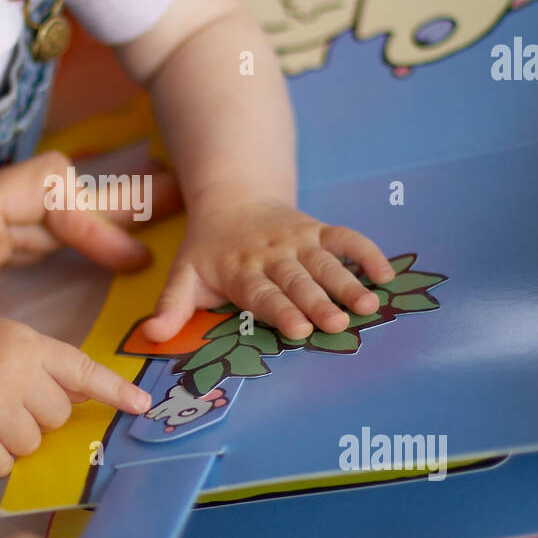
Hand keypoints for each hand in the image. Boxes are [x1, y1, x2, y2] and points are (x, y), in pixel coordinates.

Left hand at [0, 150, 179, 319]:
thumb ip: (14, 319)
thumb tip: (77, 330)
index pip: (47, 186)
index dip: (93, 214)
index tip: (126, 261)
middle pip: (55, 193)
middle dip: (112, 202)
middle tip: (176, 202)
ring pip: (47, 216)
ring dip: (97, 224)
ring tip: (152, 226)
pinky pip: (33, 239)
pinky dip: (72, 245)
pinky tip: (103, 259)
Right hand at [0, 316, 151, 477]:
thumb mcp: (9, 341)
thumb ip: (49, 365)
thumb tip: (95, 394)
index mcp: (26, 343)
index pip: (81, 369)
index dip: (114, 390)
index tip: (142, 406)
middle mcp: (9, 369)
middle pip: (58, 416)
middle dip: (38, 417)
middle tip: (5, 401)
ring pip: (32, 444)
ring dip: (13, 440)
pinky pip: (2, 465)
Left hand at [140, 185, 395, 342]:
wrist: (231, 200)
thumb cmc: (208, 251)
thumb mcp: (183, 275)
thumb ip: (171, 307)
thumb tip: (151, 337)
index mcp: (241, 271)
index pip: (262, 294)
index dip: (280, 310)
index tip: (298, 329)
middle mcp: (272, 256)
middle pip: (298, 281)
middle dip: (318, 302)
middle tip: (338, 323)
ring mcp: (299, 241)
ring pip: (325, 263)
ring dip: (348, 283)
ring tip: (369, 304)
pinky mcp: (318, 230)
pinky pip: (345, 238)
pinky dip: (366, 252)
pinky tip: (386, 274)